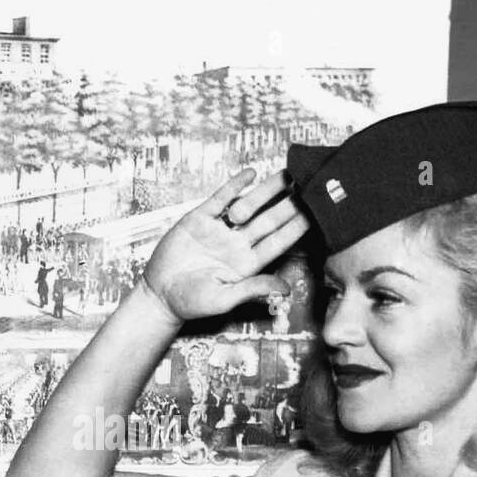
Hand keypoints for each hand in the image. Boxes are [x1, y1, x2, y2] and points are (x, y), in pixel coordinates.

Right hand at [142, 168, 309, 322]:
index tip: (318, 213)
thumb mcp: (224, 299)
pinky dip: (234, 187)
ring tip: (288, 174)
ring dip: (268, 190)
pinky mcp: (199, 220)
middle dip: (289, 204)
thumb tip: (285, 288)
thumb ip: (253, 289)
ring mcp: (219, 230)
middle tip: (311, 185)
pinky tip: (250, 174)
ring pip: (249, 206)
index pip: (278, 242)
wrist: (159, 294)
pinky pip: (220, 199)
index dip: (297, 228)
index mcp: (247, 264)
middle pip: (269, 220)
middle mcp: (237, 244)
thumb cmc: (191, 303)